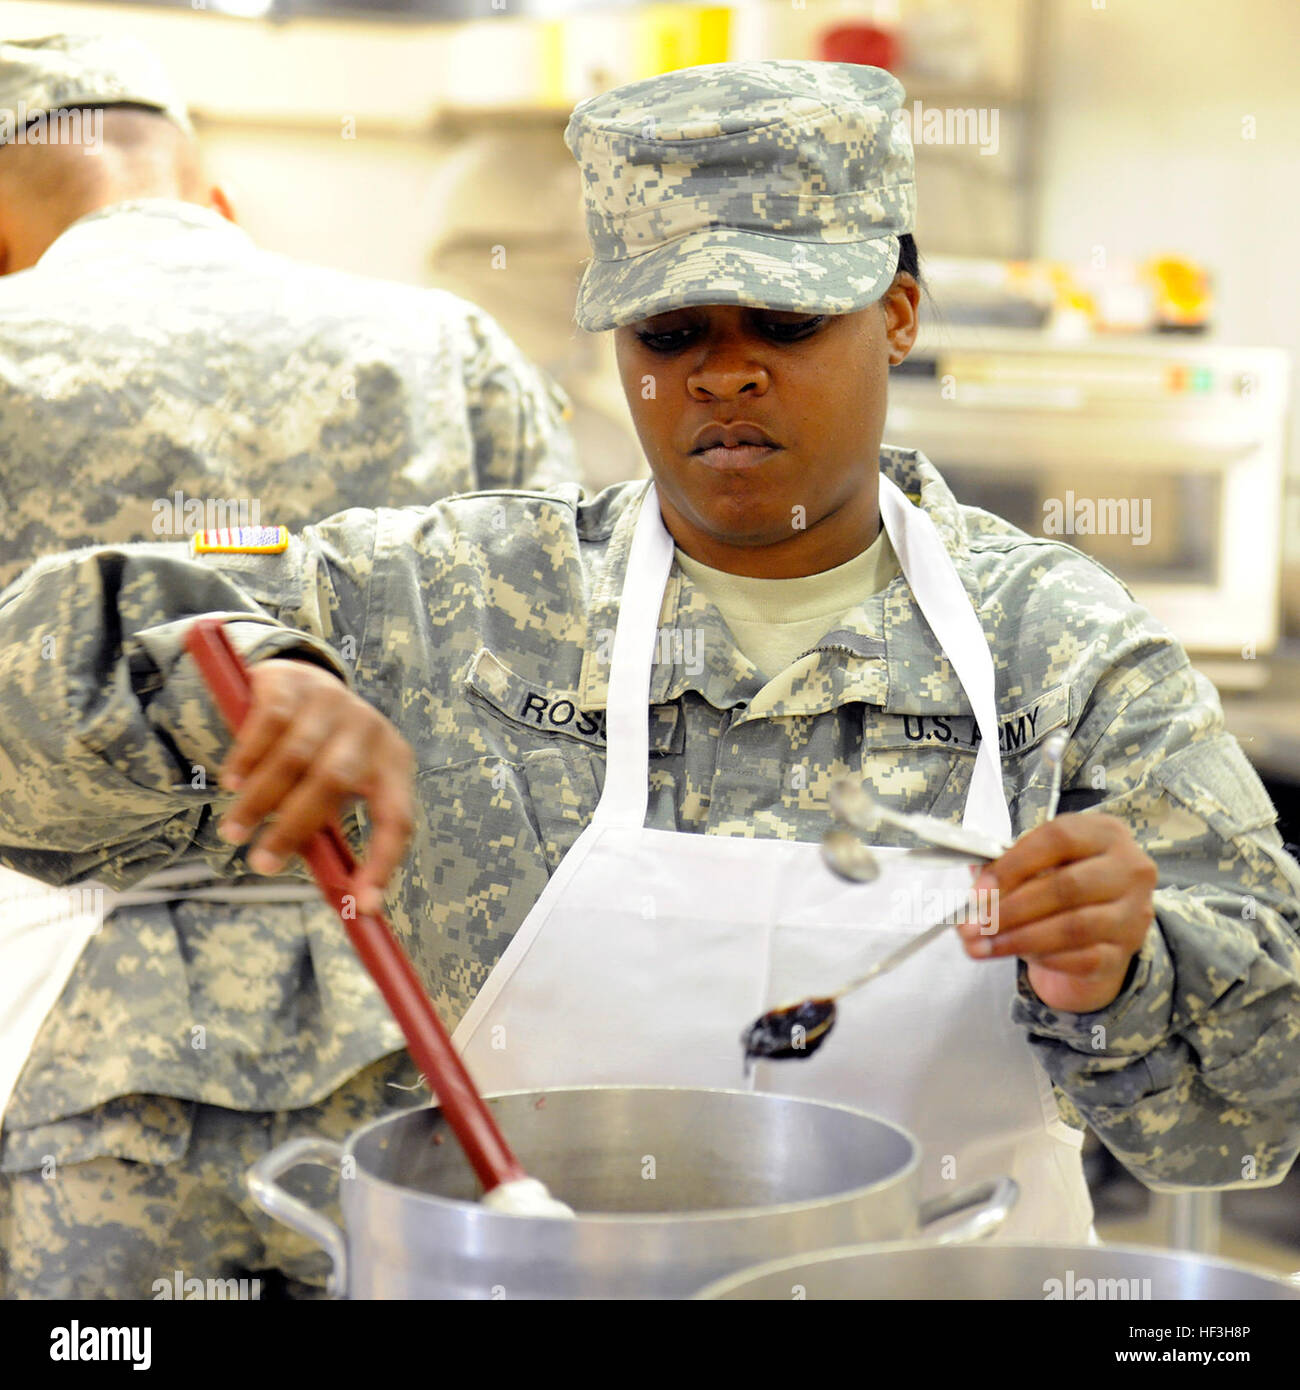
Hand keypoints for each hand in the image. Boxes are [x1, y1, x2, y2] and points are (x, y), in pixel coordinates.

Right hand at [215, 658, 413, 912]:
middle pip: (335, 781)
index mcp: (395, 763)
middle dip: (294, 828)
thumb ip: (331, 830)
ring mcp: (334, 700)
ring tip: (234, 832)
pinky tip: (232, 783)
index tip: (361, 904)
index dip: (383, 863)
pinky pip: (268, 726)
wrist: (304, 683)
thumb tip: (336, 897)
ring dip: (260, 800)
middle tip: (260, 865)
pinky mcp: (294, 683)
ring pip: (295, 756)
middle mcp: (371, 729)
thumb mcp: (339, 790)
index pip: (398, 817)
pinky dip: (247, 760)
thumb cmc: (324, 755)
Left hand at [957, 813, 1157, 1012]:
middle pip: (1066, 887)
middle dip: (1011, 909)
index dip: (1013, 865)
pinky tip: (1017, 955)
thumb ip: (1007, 866)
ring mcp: (1133, 913)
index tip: (978, 890)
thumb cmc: (1063, 880)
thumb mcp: (1041, 861)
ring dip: (1020, 939)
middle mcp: (1129, 869)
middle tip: (974, 925)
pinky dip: (1044, 958)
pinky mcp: (1125, 951)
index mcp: (1105, 833)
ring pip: (1073, 928)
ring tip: (983, 945)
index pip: (1058, 839)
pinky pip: (1081, 959)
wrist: (1101, 925)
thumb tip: (975, 888)